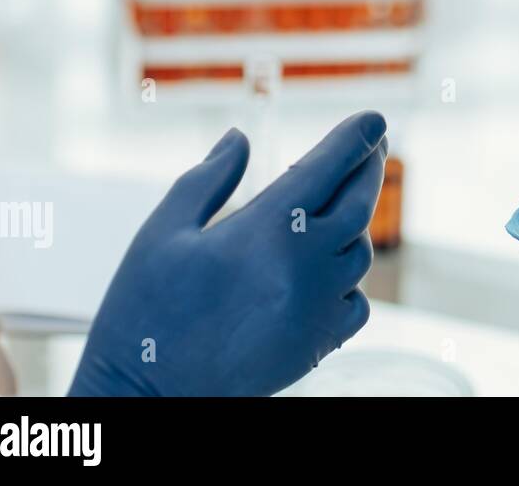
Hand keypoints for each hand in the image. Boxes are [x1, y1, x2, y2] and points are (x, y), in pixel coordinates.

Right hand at [69, 111, 385, 395]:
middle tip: (372, 147)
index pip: (328, 167)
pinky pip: (356, 302)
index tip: (373, 118)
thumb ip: (207, 179)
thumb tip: (239, 137)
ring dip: (354, 223)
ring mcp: (318, 308)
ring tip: (341, 204)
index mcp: (267, 230)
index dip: (355, 137)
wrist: (147, 399)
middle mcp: (306, 266)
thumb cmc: (145, 312)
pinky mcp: (319, 344)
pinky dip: (350, 279)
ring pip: (360, 252)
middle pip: (359, 204)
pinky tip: (327, 269)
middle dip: (367, 168)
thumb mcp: (163, 233)